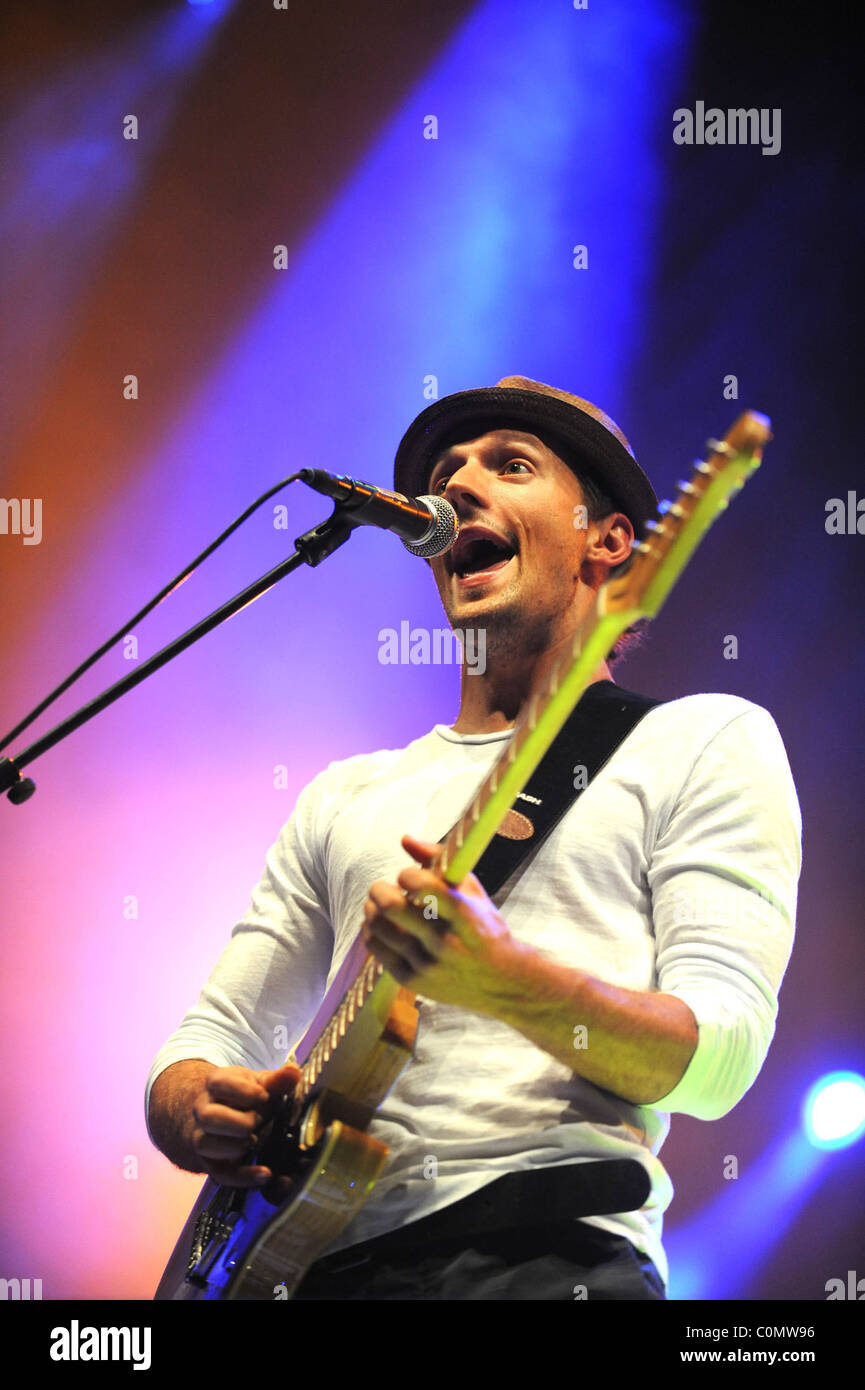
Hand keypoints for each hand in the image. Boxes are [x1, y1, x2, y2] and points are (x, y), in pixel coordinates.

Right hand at [187, 1061, 299, 1187]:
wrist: (227, 1114)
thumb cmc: (247, 1096)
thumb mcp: (261, 1083)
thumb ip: (277, 1080)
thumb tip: (294, 1071)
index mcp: (216, 1084)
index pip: (218, 1083)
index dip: (242, 1091)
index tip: (263, 1096)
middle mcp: (204, 1110)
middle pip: (209, 1117)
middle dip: (238, 1122)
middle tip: (258, 1121)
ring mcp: (203, 1136)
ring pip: (206, 1145)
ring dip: (235, 1146)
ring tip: (255, 1141)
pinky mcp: (211, 1161)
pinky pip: (220, 1174)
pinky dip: (243, 1177)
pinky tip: (264, 1174)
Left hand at [361, 833, 527, 1015]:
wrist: (503, 982)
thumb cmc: (484, 927)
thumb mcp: (472, 891)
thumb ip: (439, 860)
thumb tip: (405, 839)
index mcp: (464, 914)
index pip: (422, 885)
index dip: (406, 874)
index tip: (407, 876)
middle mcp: (445, 941)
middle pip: (391, 907)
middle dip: (379, 890)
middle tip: (381, 887)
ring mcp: (428, 964)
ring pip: (378, 927)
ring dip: (371, 909)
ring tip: (378, 904)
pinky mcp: (414, 982)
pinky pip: (377, 950)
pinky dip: (372, 932)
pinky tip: (379, 924)